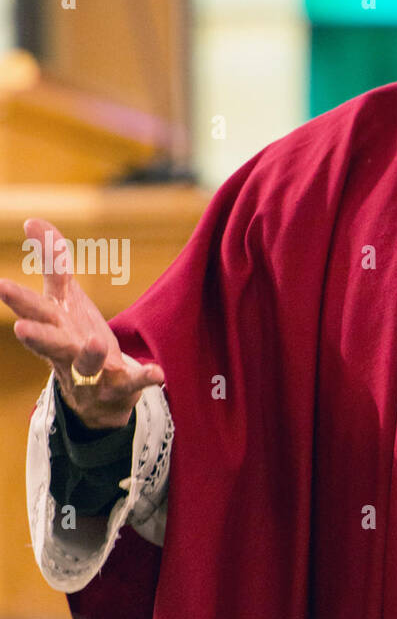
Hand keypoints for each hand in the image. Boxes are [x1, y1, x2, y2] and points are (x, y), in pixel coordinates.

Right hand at [0, 218, 163, 428]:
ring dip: (88, 354)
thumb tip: (32, 220)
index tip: (0, 285)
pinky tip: (159, 372)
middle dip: (36, 336)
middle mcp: (67, 352)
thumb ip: (53, 263)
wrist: (98, 398)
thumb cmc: (75, 338)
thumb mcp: (65, 300)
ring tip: (96, 341)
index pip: (35, 310)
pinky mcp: (119, 387)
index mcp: (53, 327)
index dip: (18, 299)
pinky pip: (132, 384)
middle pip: (49, 343)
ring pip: (86, 366)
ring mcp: (92, 374)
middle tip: (21, 329)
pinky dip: (144, 378)